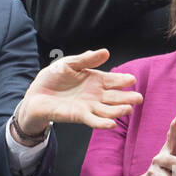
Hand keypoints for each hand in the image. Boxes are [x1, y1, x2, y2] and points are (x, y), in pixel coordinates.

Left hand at [19, 48, 141, 131]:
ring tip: (128, 109)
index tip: (132, 79)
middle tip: (139, 98)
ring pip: (108, 110)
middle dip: (127, 98)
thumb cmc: (53, 78)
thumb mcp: (69, 64)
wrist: (36, 95)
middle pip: (115, 97)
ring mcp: (89, 106)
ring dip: (118, 111)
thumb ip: (86, 59)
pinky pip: (94, 120)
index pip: (113, 80)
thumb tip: (106, 52)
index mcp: (95, 79)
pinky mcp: (80, 116)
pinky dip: (103, 123)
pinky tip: (112, 123)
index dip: (123, 80)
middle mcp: (96, 94)